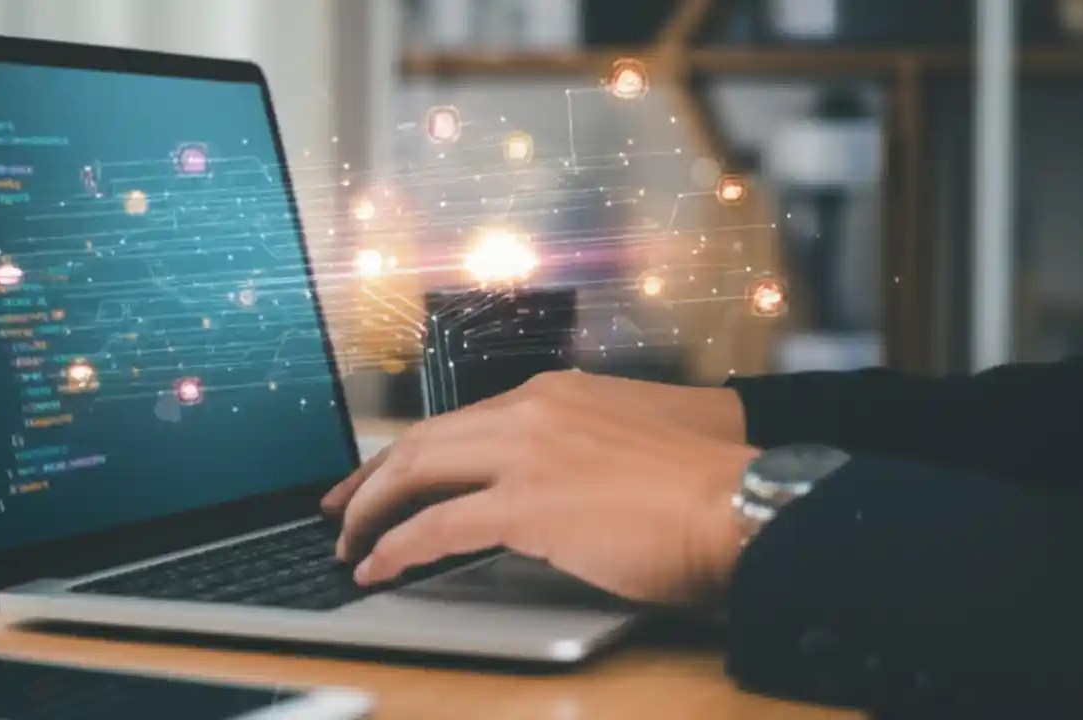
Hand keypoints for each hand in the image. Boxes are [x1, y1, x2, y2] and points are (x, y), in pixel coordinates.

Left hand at [322, 371, 746, 513]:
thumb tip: (558, 474)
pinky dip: (397, 547)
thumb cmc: (707, 479)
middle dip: (370, 477)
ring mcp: (525, 455)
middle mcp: (531, 412)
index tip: (385, 474)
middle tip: (339, 507)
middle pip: (422, 441)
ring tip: (350, 542)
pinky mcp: (526, 505)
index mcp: (553, 395)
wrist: (742, 501)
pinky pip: (437, 527)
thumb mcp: (637, 436)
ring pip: (417, 474)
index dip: (411, 452)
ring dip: (373, 512)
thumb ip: (584, 444)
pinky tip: (379, 566)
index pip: (458, 421)